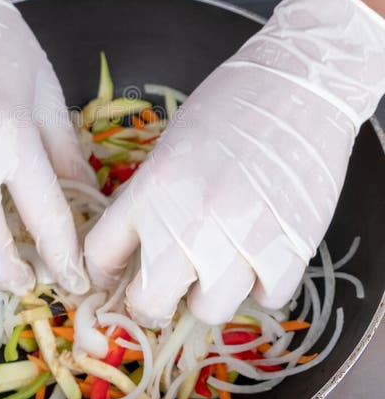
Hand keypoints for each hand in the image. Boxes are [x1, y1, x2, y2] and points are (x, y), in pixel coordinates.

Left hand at [84, 0, 384, 325]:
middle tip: (167, 288)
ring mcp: (238, 241)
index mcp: (150, 192)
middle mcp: (187, 224)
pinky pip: (267, 298)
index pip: (101, 256)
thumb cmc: (231, 107)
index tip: (116, 275)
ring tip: (225, 263)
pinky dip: (265, 283)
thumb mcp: (171, 148)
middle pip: (149, 303)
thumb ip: (152, 201)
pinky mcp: (288, 250)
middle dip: (153, 302)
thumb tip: (142, 248)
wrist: (298, 87)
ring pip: (209, 311)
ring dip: (213, 293)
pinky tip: (265, 254)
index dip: (105, 272)